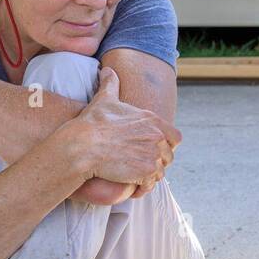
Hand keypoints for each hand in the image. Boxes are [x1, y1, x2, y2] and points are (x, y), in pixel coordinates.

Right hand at [73, 67, 181, 185]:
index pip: (175, 138)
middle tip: (139, 166)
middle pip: (168, 157)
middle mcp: (157, 136)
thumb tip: (107, 70)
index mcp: (153, 120)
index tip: (151, 150)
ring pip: (160, 172)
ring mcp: (153, 154)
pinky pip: (151, 184)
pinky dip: (143, 187)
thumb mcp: (104, 99)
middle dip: (156, 163)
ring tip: (135, 177)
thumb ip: (110, 84)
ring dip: (149, 177)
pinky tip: (132, 186)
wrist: (83, 145)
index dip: (166, 146)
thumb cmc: (92, 123)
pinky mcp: (146, 171)